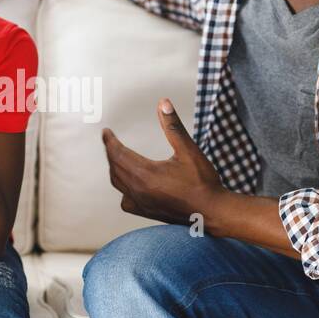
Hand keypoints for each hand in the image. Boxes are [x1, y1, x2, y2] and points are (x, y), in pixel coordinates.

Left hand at [102, 99, 224, 224]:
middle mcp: (139, 191)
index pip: (118, 154)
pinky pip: (126, 200)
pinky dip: (123, 188)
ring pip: (118, 183)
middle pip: (115, 168)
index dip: (110, 141)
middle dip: (111, 152)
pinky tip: (128, 185)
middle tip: (110, 140)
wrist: (212, 212)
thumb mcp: (189, 150)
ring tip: (116, 157)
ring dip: (115, 168)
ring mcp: (141, 204)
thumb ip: (173, 126)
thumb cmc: (203, 183)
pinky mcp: (147, 212)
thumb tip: (164, 104)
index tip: (106, 132)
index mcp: (145, 175)